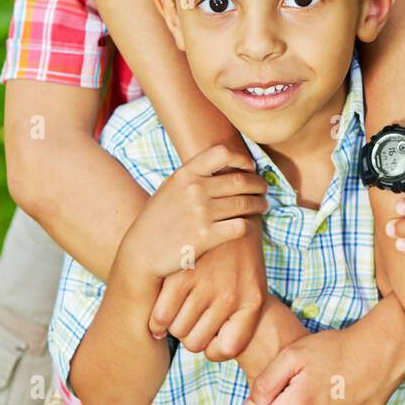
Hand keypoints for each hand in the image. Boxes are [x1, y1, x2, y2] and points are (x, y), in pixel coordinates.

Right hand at [117, 143, 267, 285]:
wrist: (141, 252)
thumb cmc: (158, 220)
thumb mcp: (170, 188)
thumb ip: (194, 175)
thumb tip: (227, 165)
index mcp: (185, 174)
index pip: (222, 153)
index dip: (242, 158)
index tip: (250, 167)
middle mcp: (194, 190)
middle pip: (241, 180)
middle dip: (259, 184)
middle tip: (264, 190)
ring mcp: (201, 213)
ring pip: (246, 203)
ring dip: (260, 204)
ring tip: (263, 206)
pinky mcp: (207, 237)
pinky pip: (242, 226)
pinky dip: (251, 225)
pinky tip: (250, 226)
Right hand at [148, 218, 267, 358]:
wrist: (231, 212)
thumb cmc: (239, 256)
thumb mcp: (252, 287)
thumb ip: (239, 324)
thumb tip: (215, 352)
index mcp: (249, 302)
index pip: (224, 350)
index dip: (212, 350)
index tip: (208, 342)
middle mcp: (229, 297)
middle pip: (194, 343)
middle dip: (187, 337)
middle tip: (186, 324)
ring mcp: (204, 286)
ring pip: (176, 331)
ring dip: (171, 328)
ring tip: (174, 315)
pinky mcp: (180, 274)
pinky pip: (161, 316)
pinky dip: (157, 319)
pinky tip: (160, 310)